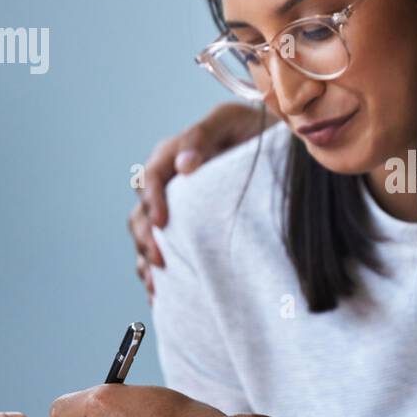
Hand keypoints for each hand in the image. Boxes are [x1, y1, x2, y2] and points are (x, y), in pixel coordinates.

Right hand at [129, 102, 263, 299]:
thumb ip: (203, 136)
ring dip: (146, 259)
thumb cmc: (253, 129)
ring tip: (157, 284)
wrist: (275, 148)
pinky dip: (155, 271)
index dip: (153, 201)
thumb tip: (184, 165)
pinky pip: (160, 249)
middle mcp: (168, 182)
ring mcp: (175, 206)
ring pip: (145, 235)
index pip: (151, 177)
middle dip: (146, 238)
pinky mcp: (184, 227)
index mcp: (173, 154)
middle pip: (141, 212)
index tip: (163, 223)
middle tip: (162, 261)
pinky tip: (161, 294)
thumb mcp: (231, 121)